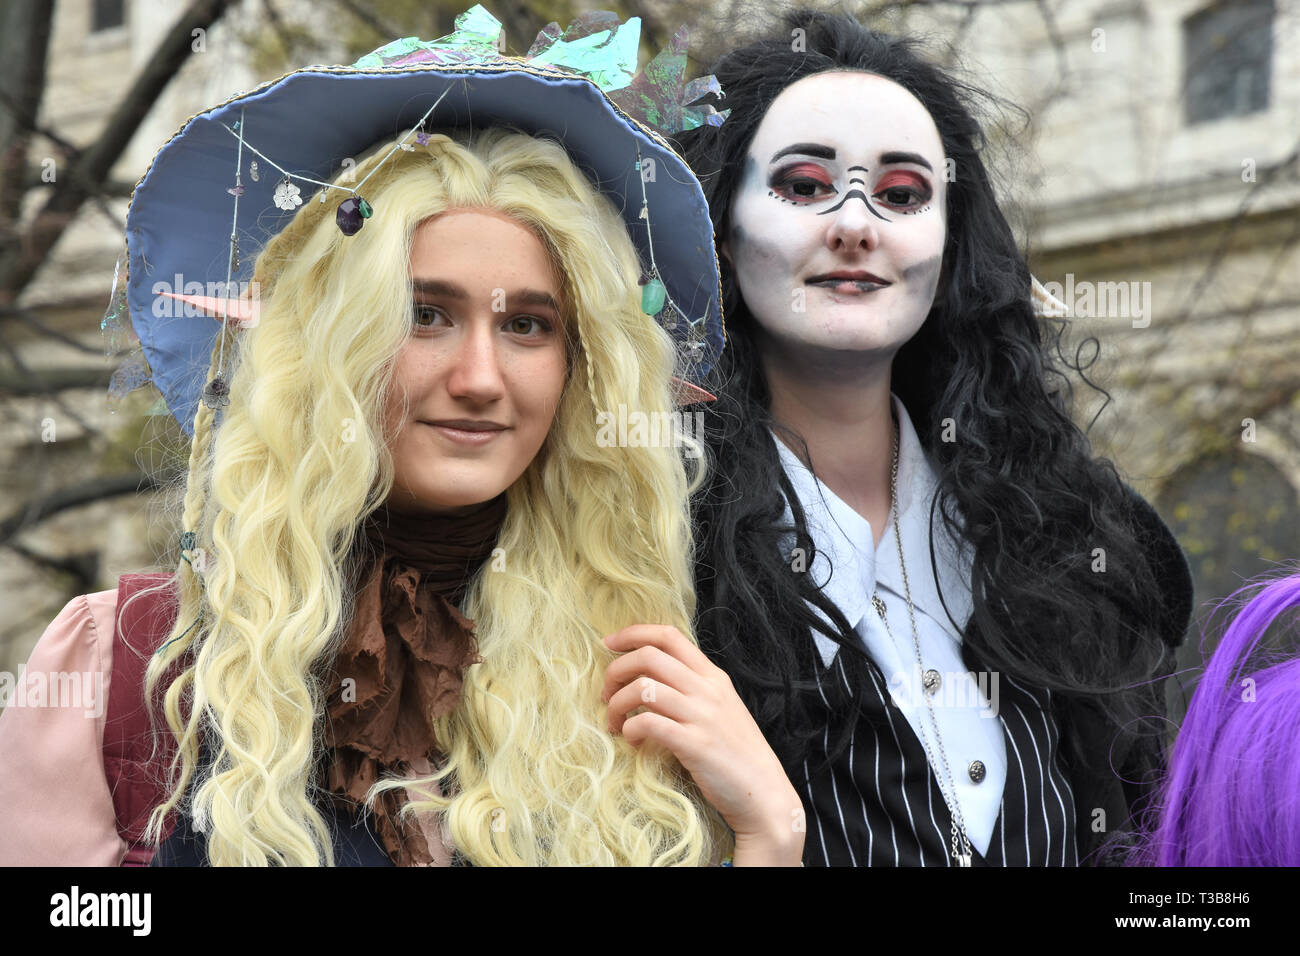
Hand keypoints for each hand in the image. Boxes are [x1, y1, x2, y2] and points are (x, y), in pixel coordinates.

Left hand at [601, 624, 804, 865]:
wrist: (764, 793)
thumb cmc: (737, 753)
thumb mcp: (722, 707)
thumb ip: (694, 688)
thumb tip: (652, 677)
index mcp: (713, 676)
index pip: (669, 635)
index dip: (634, 633)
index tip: (610, 644)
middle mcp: (707, 689)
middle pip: (648, 657)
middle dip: (615, 671)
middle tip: (606, 693)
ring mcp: (701, 716)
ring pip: (642, 687)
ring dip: (617, 703)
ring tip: (615, 722)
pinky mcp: (693, 744)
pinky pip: (647, 722)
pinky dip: (629, 728)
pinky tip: (631, 739)